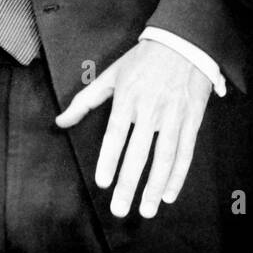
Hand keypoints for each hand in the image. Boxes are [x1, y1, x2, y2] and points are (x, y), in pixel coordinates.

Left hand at [55, 40, 211, 218]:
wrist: (183, 42)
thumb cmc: (142, 60)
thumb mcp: (112, 74)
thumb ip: (86, 100)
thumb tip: (60, 120)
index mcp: (128, 98)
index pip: (116, 134)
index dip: (109, 159)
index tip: (103, 182)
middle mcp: (151, 110)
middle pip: (139, 153)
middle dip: (129, 184)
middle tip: (120, 210)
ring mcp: (173, 116)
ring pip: (165, 157)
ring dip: (155, 186)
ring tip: (146, 210)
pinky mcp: (192, 119)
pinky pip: (186, 152)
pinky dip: (178, 175)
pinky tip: (168, 195)